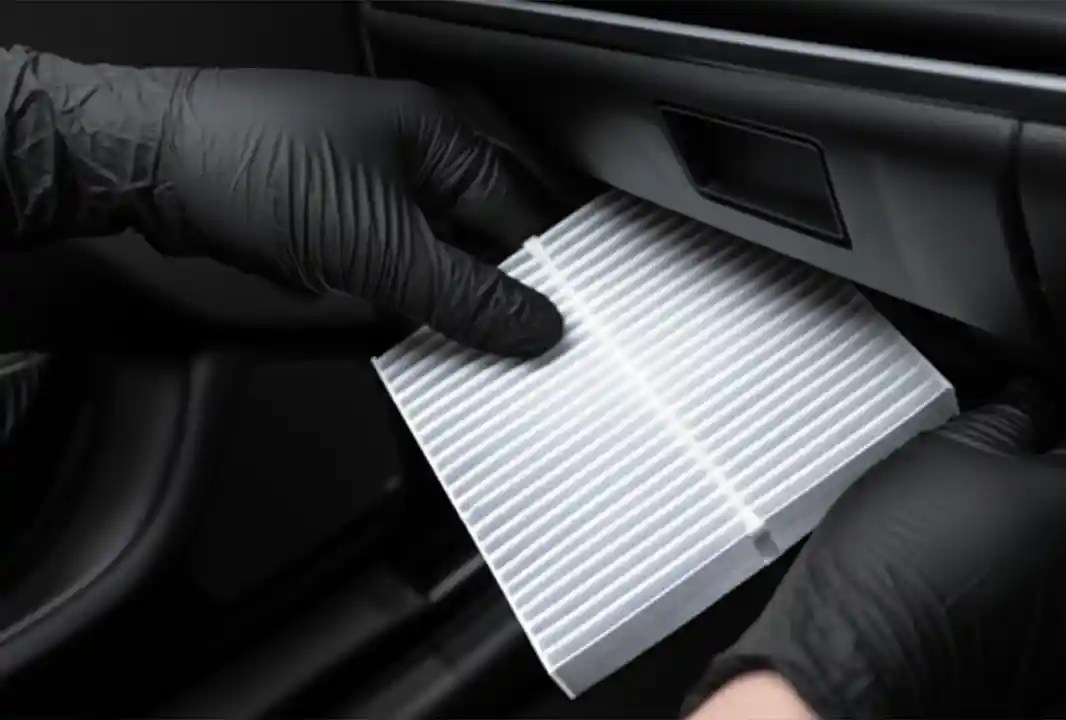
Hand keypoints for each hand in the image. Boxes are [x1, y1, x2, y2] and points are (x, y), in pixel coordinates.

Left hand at [0, 47, 562, 356]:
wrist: (149, 161)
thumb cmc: (250, 161)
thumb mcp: (378, 245)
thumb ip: (463, 294)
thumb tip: (532, 325)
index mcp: (440, 138)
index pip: (526, 212)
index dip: (549, 272)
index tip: (563, 326)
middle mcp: (412, 156)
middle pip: (485, 236)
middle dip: (502, 292)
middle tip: (520, 346)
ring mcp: (371, 187)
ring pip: (438, 256)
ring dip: (451, 301)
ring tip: (473, 349)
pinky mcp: (336, 219)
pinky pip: (394, 267)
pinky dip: (407, 302)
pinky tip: (414, 334)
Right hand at [684, 383, 1065, 717]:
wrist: (862, 652)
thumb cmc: (903, 554)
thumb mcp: (950, 446)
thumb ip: (1010, 413)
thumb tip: (1030, 399)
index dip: (1043, 420)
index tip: (1005, 419)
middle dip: (1034, 480)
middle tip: (967, 474)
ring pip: (1058, 550)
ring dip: (1020, 533)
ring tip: (950, 527)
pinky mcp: (1041, 656)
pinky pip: (1035, 598)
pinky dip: (1006, 581)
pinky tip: (953, 573)